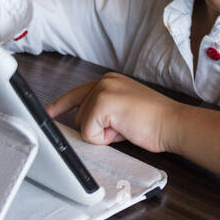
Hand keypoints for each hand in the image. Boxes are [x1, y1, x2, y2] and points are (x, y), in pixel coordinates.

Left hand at [46, 72, 180, 154]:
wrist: (172, 123)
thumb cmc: (154, 122)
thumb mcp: (123, 112)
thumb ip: (103, 113)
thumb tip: (85, 126)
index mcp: (109, 81)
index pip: (77, 94)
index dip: (60, 106)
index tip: (47, 112)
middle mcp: (104, 81)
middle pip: (80, 115)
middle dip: (98, 129)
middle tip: (124, 127)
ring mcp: (103, 90)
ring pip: (84, 124)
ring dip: (103, 134)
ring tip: (126, 127)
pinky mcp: (103, 103)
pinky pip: (89, 132)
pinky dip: (104, 138)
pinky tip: (123, 129)